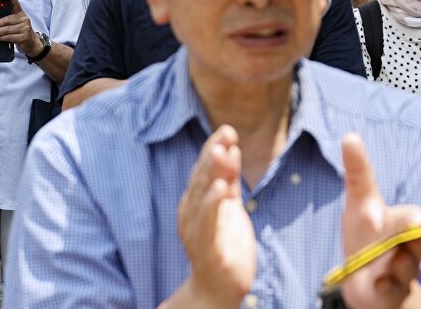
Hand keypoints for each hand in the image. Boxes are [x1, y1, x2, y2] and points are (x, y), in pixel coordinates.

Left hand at [0, 0, 38, 54]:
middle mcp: (24, 19)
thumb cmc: (21, 32)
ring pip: (7, 29)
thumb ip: (9, 20)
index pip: (16, 4)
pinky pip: (9, 37)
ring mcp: (25, 28)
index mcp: (21, 14)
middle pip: (7, 20)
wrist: (31, 43)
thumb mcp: (17, 23)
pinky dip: (1, 38)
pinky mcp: (24, 37)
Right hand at [175, 126, 255, 306]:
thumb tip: (230, 148)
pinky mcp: (205, 248)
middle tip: (226, 133)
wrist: (216, 289)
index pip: (204, 169)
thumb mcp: (229, 207)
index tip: (228, 130)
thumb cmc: (223, 246)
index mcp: (196, 200)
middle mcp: (190, 212)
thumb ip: (228, 180)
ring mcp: (194, 230)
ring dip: (211, 173)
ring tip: (222, 152)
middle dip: (213, 154)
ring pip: (202, 195)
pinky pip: (207, 223)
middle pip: (201, 177)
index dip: (214, 148)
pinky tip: (221, 189)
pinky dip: (212, 204)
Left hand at [339, 133, 420, 308]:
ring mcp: (404, 271)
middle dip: (412, 242)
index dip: (420, 220)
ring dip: (397, 264)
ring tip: (382, 262)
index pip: (420, 219)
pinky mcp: (393, 292)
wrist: (364, 277)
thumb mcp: (359, 201)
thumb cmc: (365, 235)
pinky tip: (377, 281)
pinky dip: (386, 285)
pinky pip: (394, 290)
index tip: (419, 221)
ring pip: (409, 268)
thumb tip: (350, 136)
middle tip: (401, 239)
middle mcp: (411, 247)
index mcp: (406, 225)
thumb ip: (358, 172)